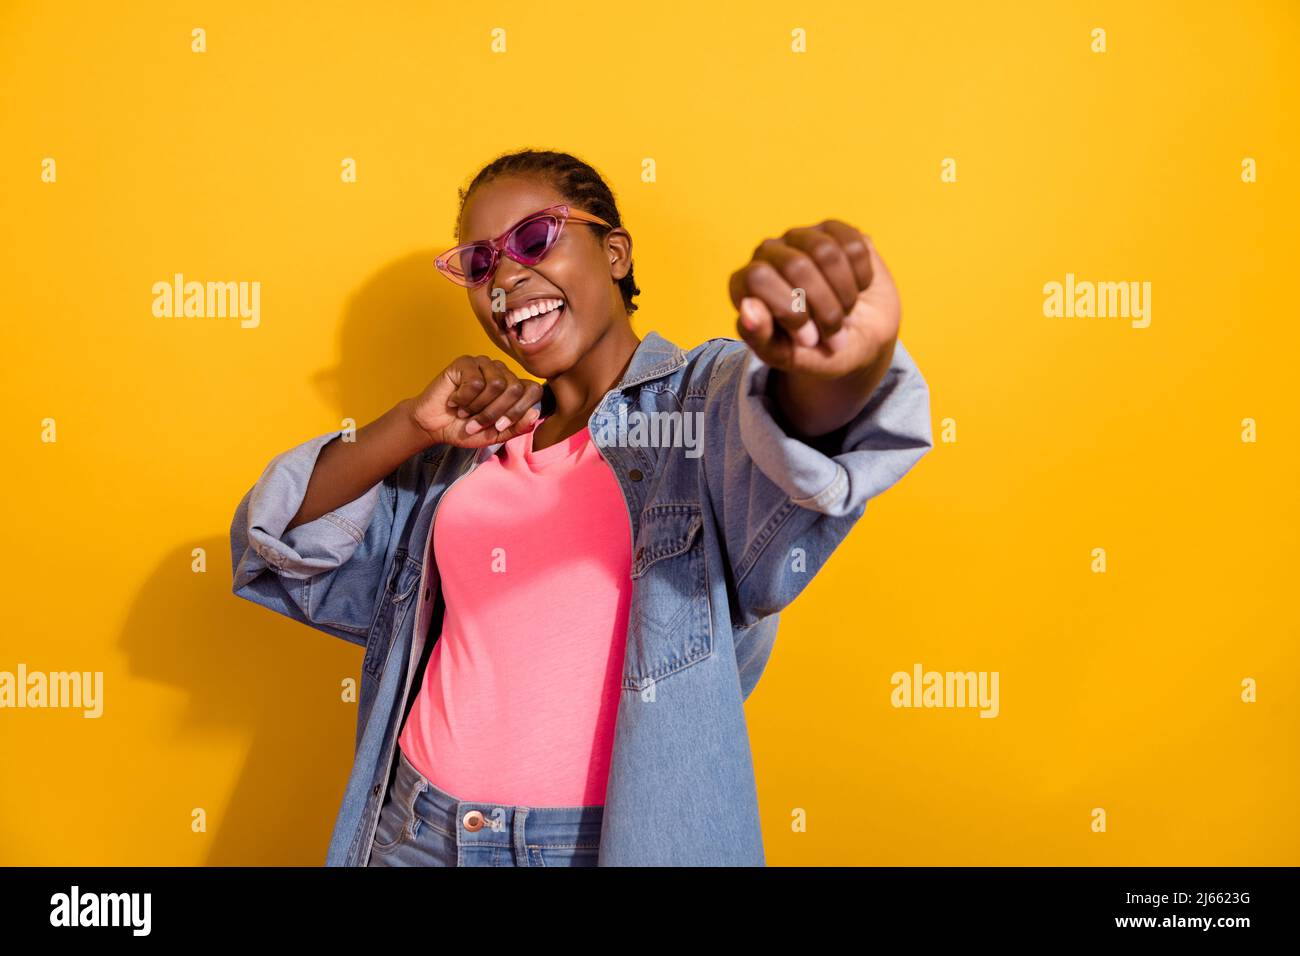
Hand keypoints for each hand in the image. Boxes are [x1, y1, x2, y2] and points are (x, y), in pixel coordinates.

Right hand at [410, 355, 543, 446]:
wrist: (434, 426)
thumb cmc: (466, 428)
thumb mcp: (495, 434)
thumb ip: (517, 427)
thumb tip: (535, 414)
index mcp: (513, 387)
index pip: (533, 390)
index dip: (518, 411)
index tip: (499, 426)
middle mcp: (502, 372)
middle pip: (515, 389)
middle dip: (495, 413)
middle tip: (476, 423)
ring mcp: (484, 364)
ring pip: (497, 384)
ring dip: (478, 407)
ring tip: (465, 412)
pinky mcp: (466, 362)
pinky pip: (475, 382)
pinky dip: (463, 399)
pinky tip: (454, 401)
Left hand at [728, 221, 899, 380]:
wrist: (855, 342)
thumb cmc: (812, 351)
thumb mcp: (784, 355)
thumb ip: (760, 337)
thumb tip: (748, 308)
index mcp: (747, 283)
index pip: (758, 278)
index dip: (789, 310)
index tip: (808, 340)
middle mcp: (768, 253)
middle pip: (796, 265)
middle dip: (823, 308)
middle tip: (833, 333)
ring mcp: (801, 237)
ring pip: (827, 252)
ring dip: (844, 295)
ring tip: (844, 313)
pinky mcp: (835, 231)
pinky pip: (853, 246)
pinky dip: (862, 278)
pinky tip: (855, 290)